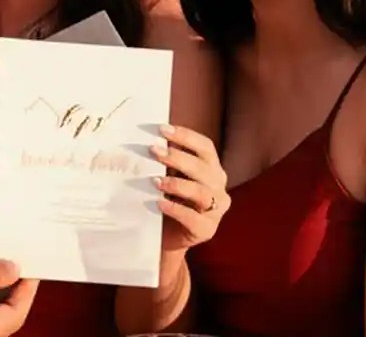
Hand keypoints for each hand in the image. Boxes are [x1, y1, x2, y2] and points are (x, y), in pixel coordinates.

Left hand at [151, 124, 229, 251]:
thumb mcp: (167, 176)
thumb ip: (164, 161)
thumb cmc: (167, 199)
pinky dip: (176, 209)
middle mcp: (218, 187)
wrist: (167, 236)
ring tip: (155, 180)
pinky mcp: (206, 230)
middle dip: (178, 157)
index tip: (162, 129)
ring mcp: (215, 210)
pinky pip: (194, 219)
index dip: (186, 137)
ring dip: (178, 184)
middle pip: (204, 168)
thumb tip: (147, 140)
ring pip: (203, 193)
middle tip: (153, 151)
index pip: (206, 147)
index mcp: (211, 169)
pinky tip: (159, 203)